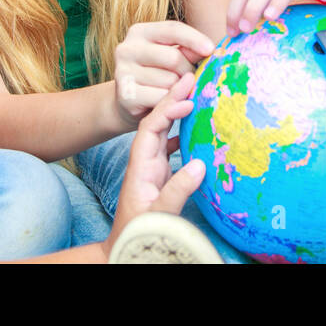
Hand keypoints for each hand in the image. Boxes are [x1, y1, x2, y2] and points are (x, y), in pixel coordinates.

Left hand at [104, 71, 206, 258]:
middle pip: (156, 122)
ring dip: (177, 112)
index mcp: (140, 166)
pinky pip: (171, 145)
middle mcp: (145, 161)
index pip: (150, 127)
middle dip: (172, 99)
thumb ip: (177, 190)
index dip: (167, 109)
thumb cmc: (140, 233)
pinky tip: (194, 125)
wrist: (126, 247)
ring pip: (164, 131)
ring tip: (194, 93)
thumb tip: (200, 163)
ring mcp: (152, 166)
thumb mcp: (159, 214)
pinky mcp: (160, 174)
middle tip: (191, 78)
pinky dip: (182, 131)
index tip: (187, 99)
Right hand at [113, 21, 214, 125]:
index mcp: (140, 32)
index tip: (211, 49)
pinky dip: (170, 103)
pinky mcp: (125, 95)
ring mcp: (123, 72)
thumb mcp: (171, 56)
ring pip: (169, 81)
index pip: (172, 29)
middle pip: (173, 58)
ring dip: (180, 89)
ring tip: (174, 91)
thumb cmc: (156, 73)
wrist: (129, 101)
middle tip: (191, 80)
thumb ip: (188, 50)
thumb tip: (210, 48)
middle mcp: (127, 49)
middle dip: (189, 71)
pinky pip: (161, 98)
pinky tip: (166, 102)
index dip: (194, 39)